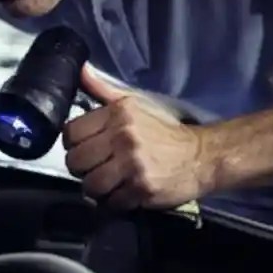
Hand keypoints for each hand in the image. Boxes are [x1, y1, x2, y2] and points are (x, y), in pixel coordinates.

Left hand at [62, 67, 212, 209]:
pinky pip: (111, 203)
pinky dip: (114, 203)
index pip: (71, 132)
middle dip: (80, 169)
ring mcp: (133, 164)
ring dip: (95, 189)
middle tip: (93, 169)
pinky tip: (123, 194)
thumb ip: (103, 90)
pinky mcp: (142, 189)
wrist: (201, 156)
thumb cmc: (164, 131)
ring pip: (90, 185)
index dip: (72, 144)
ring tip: (107, 184)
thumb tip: (81, 69)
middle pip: (76, 161)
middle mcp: (123, 137)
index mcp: (118, 114)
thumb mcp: (135, 103)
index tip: (83, 148)